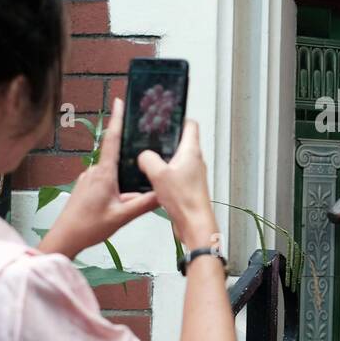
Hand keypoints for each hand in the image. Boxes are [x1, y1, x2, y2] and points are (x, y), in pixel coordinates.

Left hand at [38, 98, 159, 259]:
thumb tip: (163, 193)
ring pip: (111, 170)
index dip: (117, 119)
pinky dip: (115, 183)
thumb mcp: (122, 216)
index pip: (112, 140)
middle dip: (129, 152)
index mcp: (104, 174)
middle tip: (142, 152)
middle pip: (115, 154)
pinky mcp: (85, 187)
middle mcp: (94, 172)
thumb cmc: (88, 227)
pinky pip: (104, 179)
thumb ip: (144, 203)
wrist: (64, 238)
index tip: (119, 102)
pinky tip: (120, 197)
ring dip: (122, 174)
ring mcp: (87, 179)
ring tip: (131, 190)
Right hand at [136, 118, 218, 248]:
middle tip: (151, 139)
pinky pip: (175, 174)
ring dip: (164, 159)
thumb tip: (144, 156)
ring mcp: (193, 174)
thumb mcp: (158, 174)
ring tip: (149, 160)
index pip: (190, 125)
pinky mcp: (188, 187)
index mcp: (191, 151)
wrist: (194, 223)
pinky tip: (153, 180)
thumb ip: (148, 159)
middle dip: (166, 140)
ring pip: (177, 159)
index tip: (166, 117)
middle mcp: (195, 160)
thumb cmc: (184, 199)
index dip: (179, 118)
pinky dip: (165, 174)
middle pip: (182, 142)